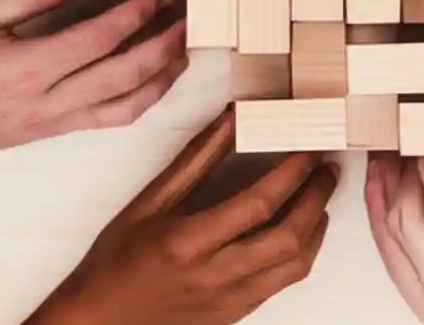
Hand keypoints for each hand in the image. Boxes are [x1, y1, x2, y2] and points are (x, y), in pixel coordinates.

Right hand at [0, 0, 187, 213]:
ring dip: (162, 80)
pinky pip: (107, 120)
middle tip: (186, 21)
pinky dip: (138, 101)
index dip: (137, 15)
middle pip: (126, 76)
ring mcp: (52, 124)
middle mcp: (48, 103)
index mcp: (28, 69)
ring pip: (126, 109)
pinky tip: (150, 81)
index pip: (101, 39)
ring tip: (182, 53)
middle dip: (164, 47)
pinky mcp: (50, 133)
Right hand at [28, 111, 338, 324]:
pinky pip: (282, 284)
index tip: (309, 149)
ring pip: (294, 266)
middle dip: (316, 198)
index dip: (293, 173)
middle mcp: (214, 276)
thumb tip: (232, 119)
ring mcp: (228, 302)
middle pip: (289, 237)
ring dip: (316, 228)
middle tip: (325, 169)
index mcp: (188, 242)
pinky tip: (299, 232)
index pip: (259, 204)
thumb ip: (196, 160)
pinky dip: (300, 254)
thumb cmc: (115, 260)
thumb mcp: (149, 202)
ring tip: (319, 197)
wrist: (98, 322)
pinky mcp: (235, 315)